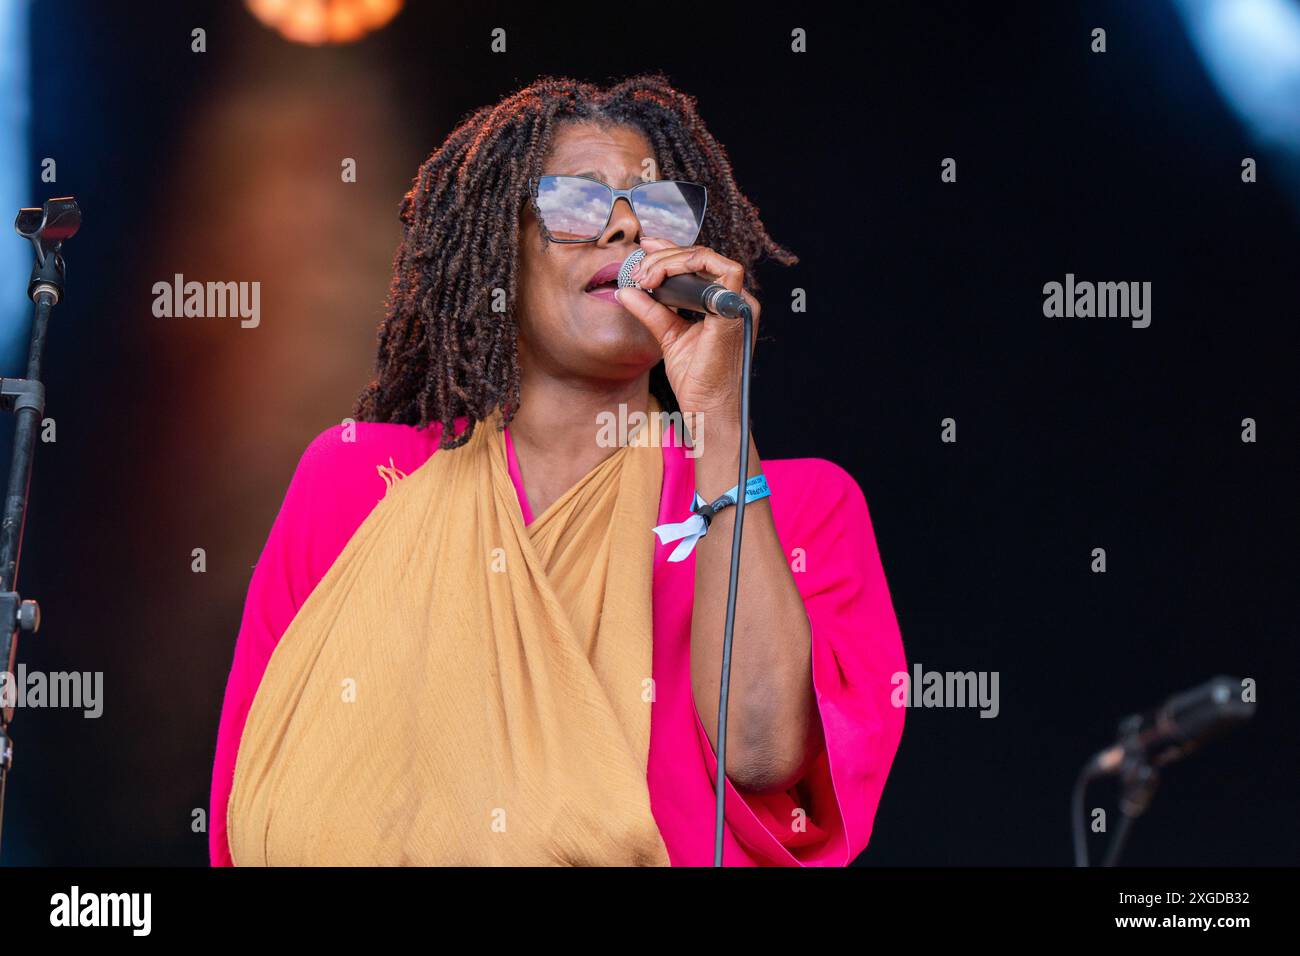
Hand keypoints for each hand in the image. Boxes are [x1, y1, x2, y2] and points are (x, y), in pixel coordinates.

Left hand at [615, 236, 759, 423]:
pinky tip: (659, 280)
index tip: (643, 250)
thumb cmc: (696, 380)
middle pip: (700, 257)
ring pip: (707, 258)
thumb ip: (651, 310)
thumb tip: (627, 290)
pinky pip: (721, 272)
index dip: (671, 250)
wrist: (708, 410)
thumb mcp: (668, 335)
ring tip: (645, 277)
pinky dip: (686, 267)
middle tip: (638, 272)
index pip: (699, 264)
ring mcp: (739, 304)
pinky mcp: (735, 312)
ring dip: (670, 260)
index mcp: (723, 304)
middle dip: (663, 257)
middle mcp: (735, 300)